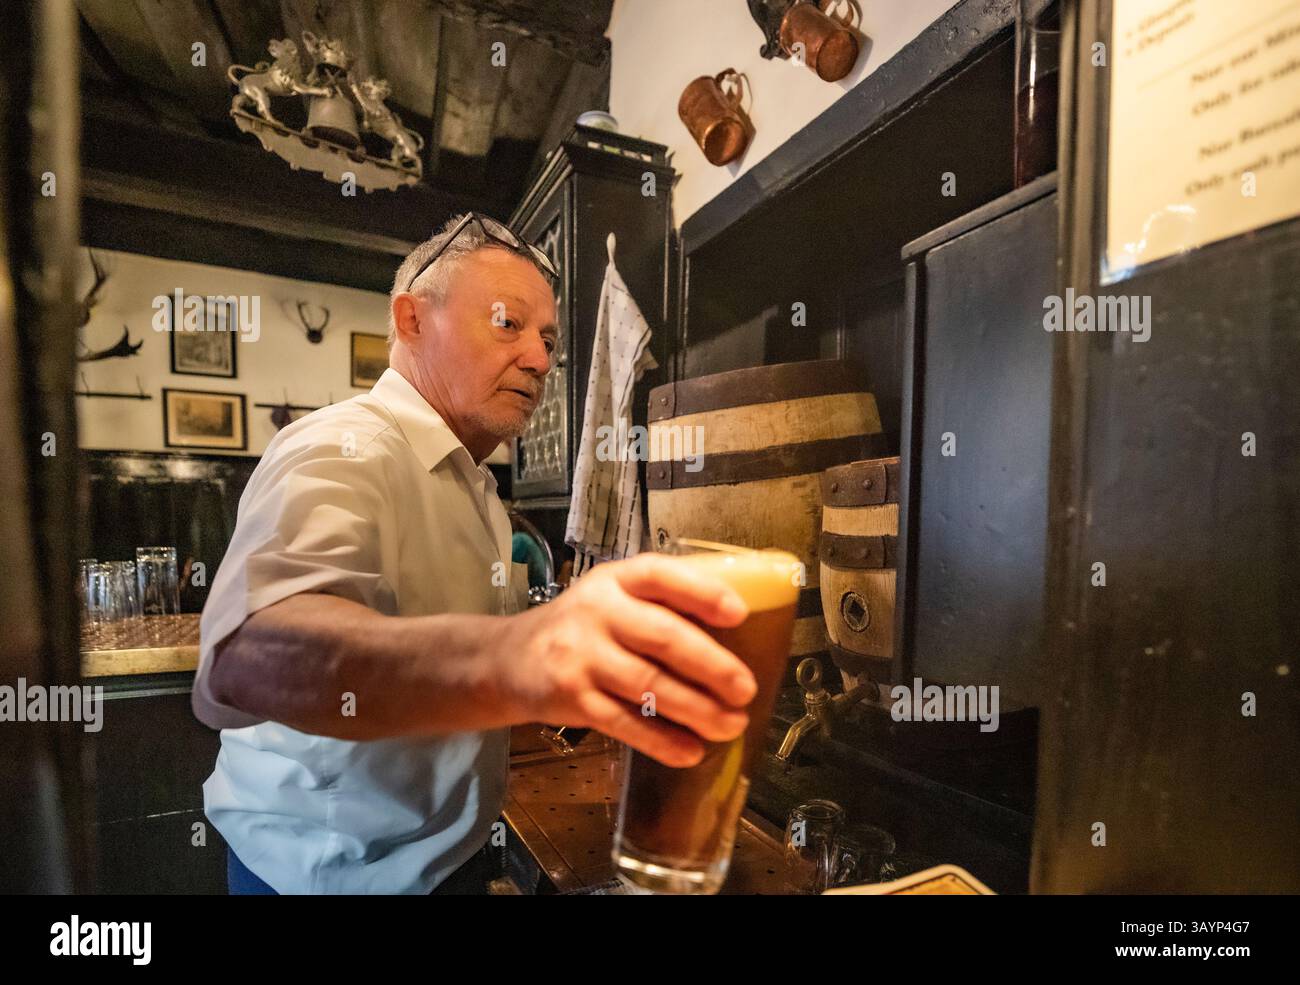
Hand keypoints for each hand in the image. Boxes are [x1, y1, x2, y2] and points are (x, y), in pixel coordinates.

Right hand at [490, 552, 755, 766]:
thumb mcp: (612, 597)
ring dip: (696, 709)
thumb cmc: (581, 627)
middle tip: (746, 689)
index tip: (738, 614)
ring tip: (731, 725)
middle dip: (712, 666)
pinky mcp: (571, 698)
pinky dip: (661, 740)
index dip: (701, 592)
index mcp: (615, 580)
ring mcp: (581, 656)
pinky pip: (624, 722)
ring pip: (648, 684)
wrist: (507, 658)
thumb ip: (658, 605)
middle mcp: (597, 612)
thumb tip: (736, 634)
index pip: (660, 575)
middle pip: (663, 636)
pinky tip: (690, 750)